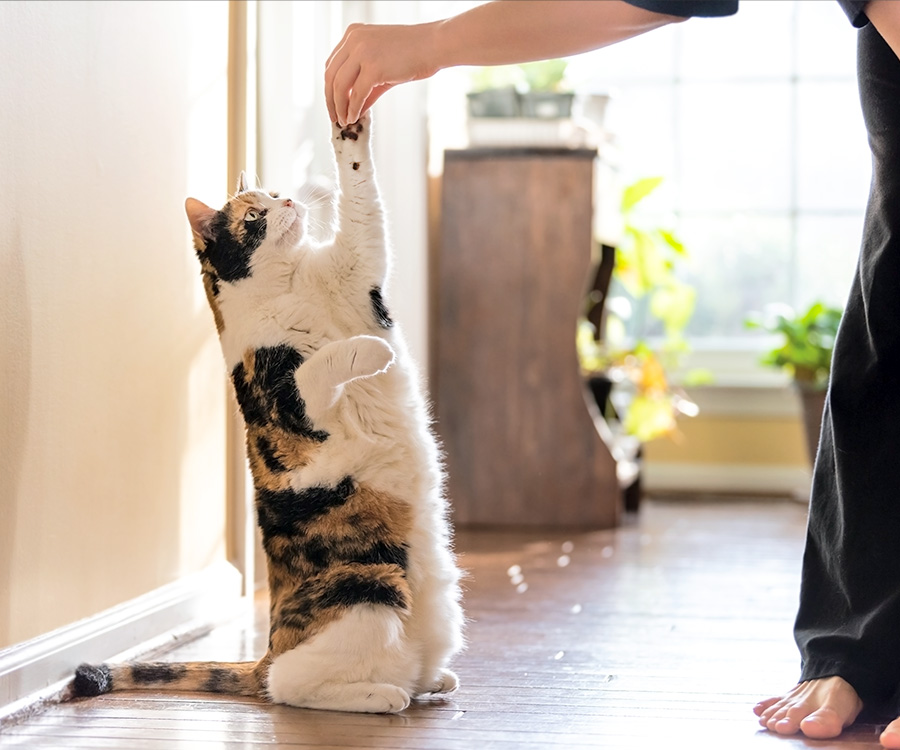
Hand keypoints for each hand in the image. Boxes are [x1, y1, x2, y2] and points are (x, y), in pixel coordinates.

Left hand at [324, 22, 441, 125]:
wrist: (434, 45)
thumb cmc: (413, 53)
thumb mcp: (382, 65)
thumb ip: (364, 84)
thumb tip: (354, 108)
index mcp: (353, 34)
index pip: (332, 64)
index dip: (330, 87)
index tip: (334, 103)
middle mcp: (354, 40)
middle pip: (331, 75)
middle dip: (330, 99)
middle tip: (335, 117)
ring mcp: (362, 52)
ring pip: (339, 86)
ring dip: (340, 107)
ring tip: (344, 121)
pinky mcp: (373, 68)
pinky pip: (356, 94)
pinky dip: (353, 109)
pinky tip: (354, 118)